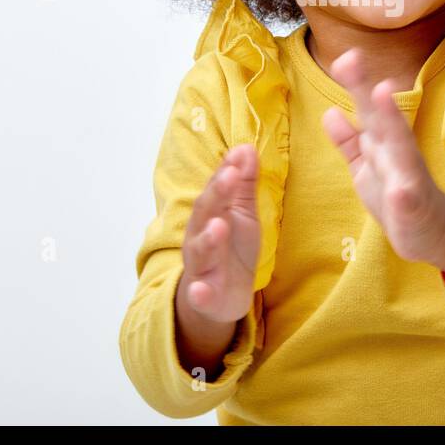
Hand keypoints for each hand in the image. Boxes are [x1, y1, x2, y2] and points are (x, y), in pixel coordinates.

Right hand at [178, 143, 261, 323]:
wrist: (221, 297)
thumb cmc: (231, 249)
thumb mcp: (242, 214)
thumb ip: (243, 183)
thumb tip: (245, 147)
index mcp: (210, 216)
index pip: (216, 191)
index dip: (225, 174)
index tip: (238, 158)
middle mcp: (200, 238)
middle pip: (205, 214)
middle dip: (216, 195)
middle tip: (230, 177)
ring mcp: (202, 267)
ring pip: (201, 251)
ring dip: (208, 238)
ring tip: (218, 226)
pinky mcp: (205, 296)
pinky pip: (199, 295)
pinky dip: (199, 293)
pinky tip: (200, 290)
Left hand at [321, 47, 444, 265]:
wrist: (433, 231)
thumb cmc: (397, 194)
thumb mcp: (367, 165)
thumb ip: (350, 141)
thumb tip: (330, 112)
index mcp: (383, 141)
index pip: (367, 109)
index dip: (356, 83)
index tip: (346, 55)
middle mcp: (396, 151)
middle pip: (379, 117)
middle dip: (365, 89)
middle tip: (351, 58)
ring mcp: (406, 177)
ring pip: (397, 146)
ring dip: (390, 120)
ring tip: (380, 92)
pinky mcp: (411, 207)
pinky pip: (404, 199)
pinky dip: (401, 193)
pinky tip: (397, 188)